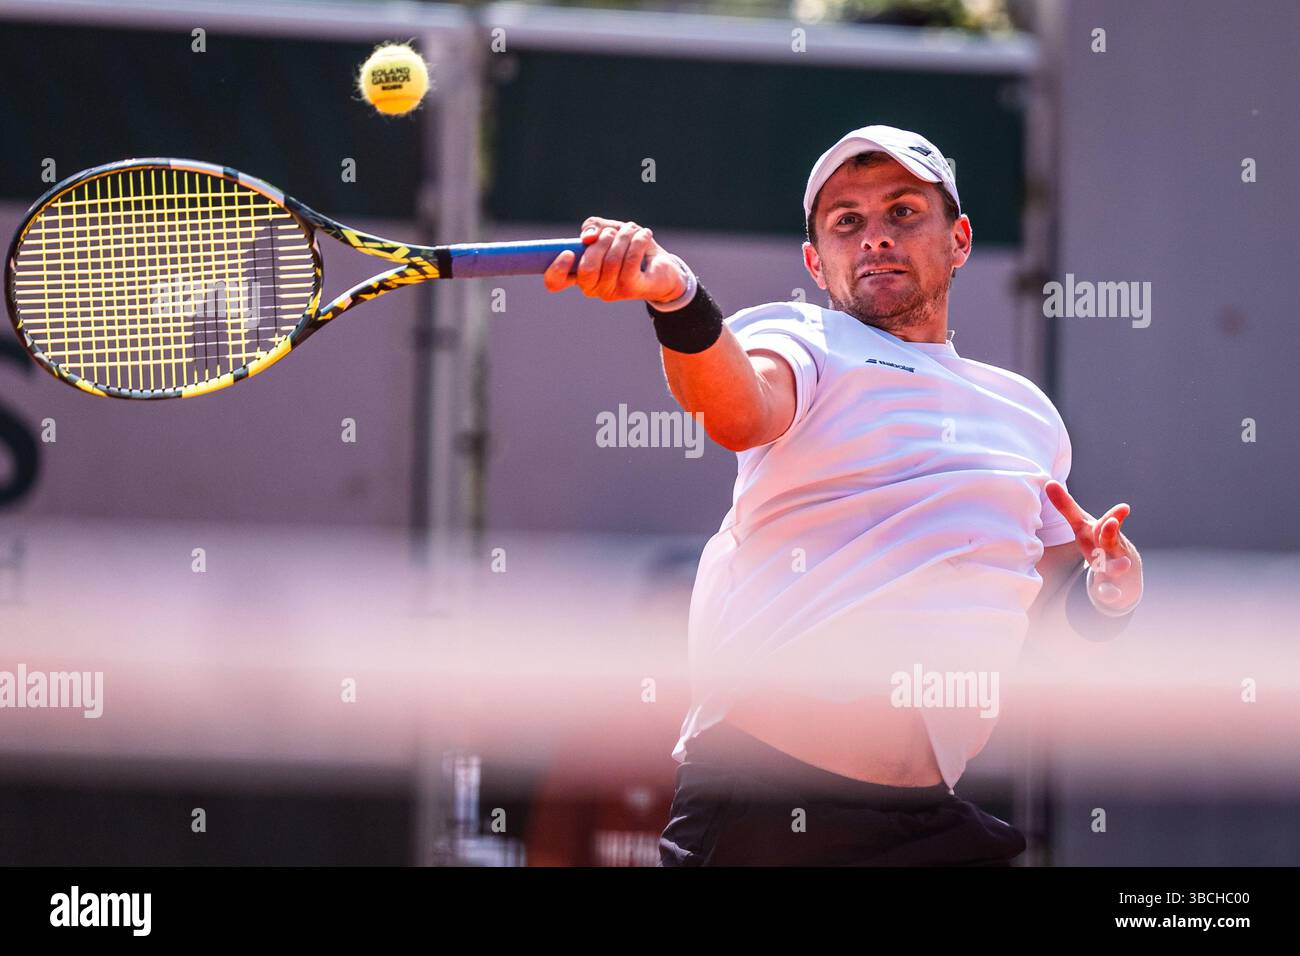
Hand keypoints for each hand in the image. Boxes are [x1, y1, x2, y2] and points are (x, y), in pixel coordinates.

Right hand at [543, 217, 687, 303]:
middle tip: (614, 232)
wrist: (662, 266)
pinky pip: (630, 261)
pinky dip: (637, 241)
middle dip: (601, 242)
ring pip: (611, 261)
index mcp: (580, 275)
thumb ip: (592, 227)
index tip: (567, 252)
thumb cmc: (630, 249)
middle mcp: (593, 288)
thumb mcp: (609, 231)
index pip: (555, 282)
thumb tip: (587, 237)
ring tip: (632, 230)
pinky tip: (645, 235)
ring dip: (623, 237)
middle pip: (587, 268)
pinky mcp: (632, 289)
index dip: (556, 269)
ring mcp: (612, 291)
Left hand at [1045, 480, 1142, 613]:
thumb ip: (1067, 506)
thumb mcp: (1082, 525)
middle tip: (1112, 523)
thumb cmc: (1098, 541)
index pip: (1105, 521)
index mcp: (1101, 532)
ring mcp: (1114, 567)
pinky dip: (1109, 592)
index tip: (1124, 508)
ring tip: (1120, 564)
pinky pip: (1111, 591)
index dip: (1114, 515)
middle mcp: (1111, 548)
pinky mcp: (1113, 586)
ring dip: (1117, 565)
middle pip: (1111, 539)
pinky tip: (1106, 594)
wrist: (1126, 570)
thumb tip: (1048, 482)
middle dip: (1111, 532)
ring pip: (1116, 565)